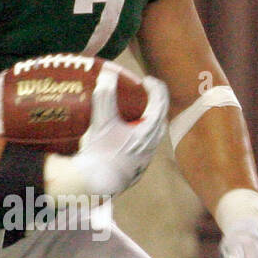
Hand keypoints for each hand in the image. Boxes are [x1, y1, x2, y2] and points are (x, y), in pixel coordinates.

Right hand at [44, 67, 168, 199]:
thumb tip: (107, 73)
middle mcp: (152, 145)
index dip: (155, 87)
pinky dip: (139, 136)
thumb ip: (104, 94)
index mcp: (149, 130)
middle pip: (160, 118)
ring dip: (147, 121)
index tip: (145, 80)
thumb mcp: (101, 120)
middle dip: (154, 103)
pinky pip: (144, 147)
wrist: (97, 184)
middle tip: (142, 94)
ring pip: (154, 135)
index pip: (160, 102)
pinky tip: (125, 137)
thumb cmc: (100, 153)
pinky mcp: (137, 169)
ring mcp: (145, 159)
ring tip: (135, 114)